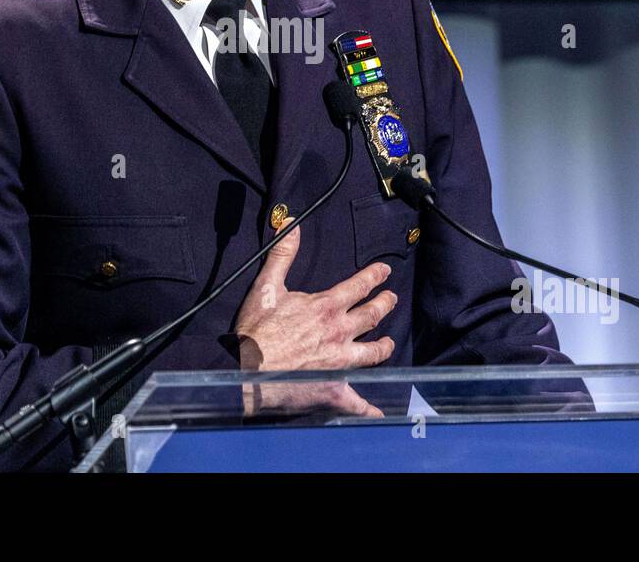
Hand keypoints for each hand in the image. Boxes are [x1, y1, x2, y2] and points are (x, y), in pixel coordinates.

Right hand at [232, 224, 396, 415]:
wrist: (246, 371)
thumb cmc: (256, 332)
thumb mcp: (267, 286)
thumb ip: (283, 254)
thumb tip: (290, 224)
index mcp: (325, 307)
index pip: (358, 286)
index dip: (374, 277)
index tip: (384, 273)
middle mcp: (339, 332)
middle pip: (372, 316)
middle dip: (384, 304)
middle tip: (391, 299)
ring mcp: (340, 362)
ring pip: (372, 352)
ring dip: (383, 345)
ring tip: (389, 341)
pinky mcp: (334, 388)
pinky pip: (357, 401)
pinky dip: (369, 408)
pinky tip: (380, 412)